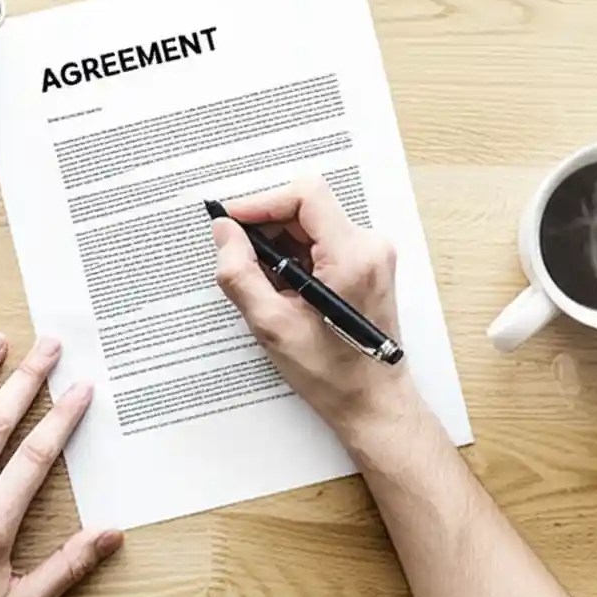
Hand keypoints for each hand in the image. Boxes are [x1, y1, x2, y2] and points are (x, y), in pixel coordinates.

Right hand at [211, 175, 417, 437]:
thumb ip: (240, 273)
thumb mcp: (272, 325)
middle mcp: (368, 247)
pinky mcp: (366, 265)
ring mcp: (371, 255)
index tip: (232, 221)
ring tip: (262, 282)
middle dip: (266, 227)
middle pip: (306, 207)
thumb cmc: (332, 374)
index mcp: (352, 257)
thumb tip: (224, 233)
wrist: (371, 400)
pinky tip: (282, 288)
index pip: (305, 195)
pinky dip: (294, 256)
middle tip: (238, 256)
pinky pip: (321, 241)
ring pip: (311, 224)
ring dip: (279, 245)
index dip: (262, 202)